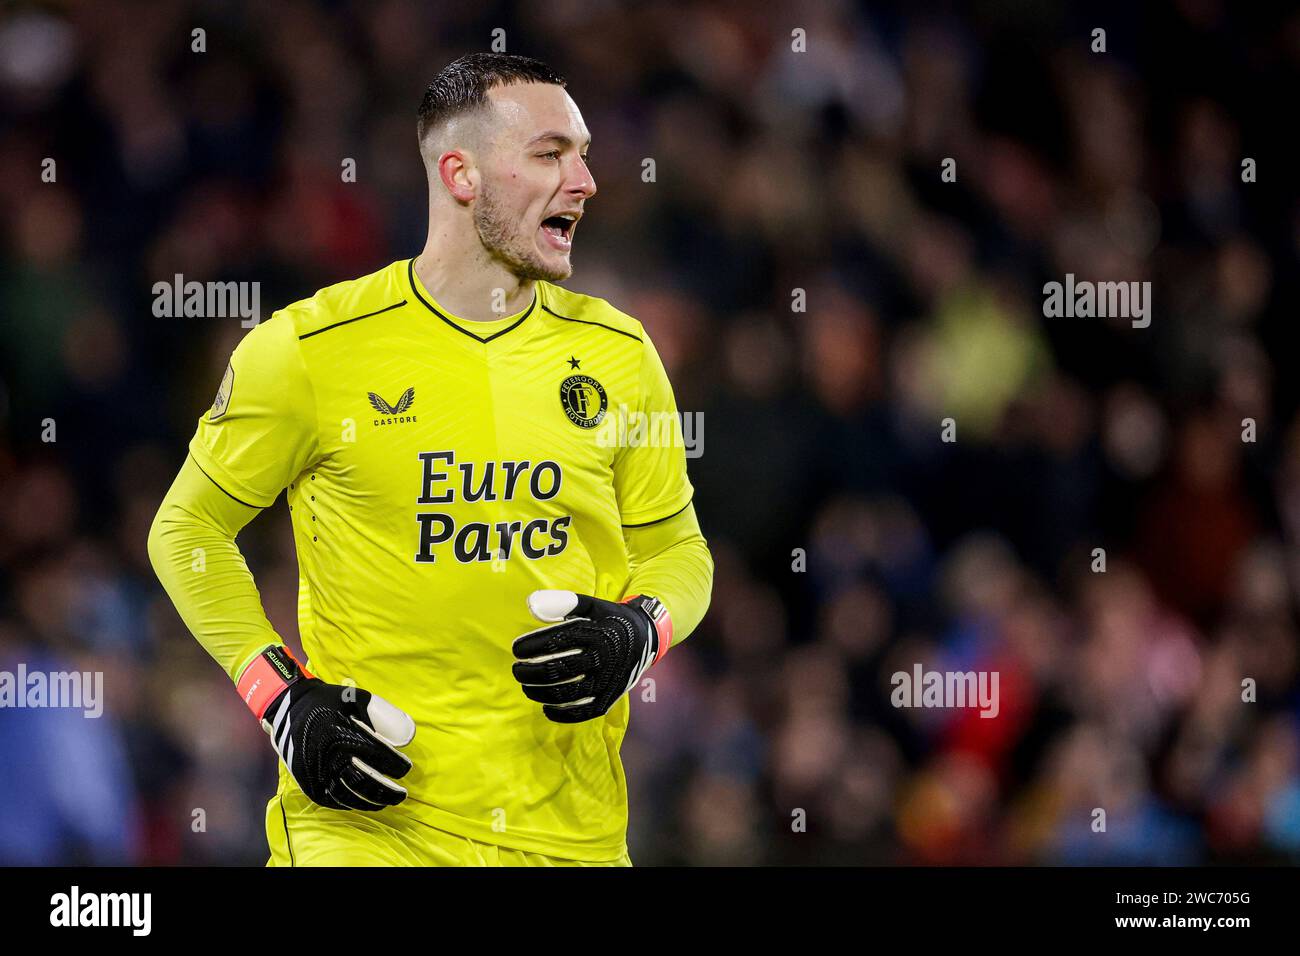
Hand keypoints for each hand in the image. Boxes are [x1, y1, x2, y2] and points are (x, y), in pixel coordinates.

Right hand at [239, 645, 415, 810]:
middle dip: (387, 791)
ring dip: (371, 802)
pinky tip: (363, 803)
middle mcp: (328, 755)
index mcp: (343, 733)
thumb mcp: (358, 699)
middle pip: (364, 781)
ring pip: (348, 795)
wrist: (288, 707)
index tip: (406, 769)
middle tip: (402, 794)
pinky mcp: (307, 781)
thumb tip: (408, 737)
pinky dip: (349, 804)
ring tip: (386, 802)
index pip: (377, 756)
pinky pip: (331, 799)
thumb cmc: (329, 702)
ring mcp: (316, 771)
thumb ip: (385, 715)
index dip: (395, 765)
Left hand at [511, 590, 671, 722]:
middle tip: (517, 669)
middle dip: (529, 673)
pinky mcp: (610, 699)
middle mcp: (603, 659)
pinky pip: (583, 712)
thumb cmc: (609, 620)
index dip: (531, 647)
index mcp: (596, 633)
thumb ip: (562, 602)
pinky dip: (561, 714)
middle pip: (556, 671)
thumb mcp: (591, 605)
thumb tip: (531, 605)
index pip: (556, 642)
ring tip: (526, 686)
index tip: (516, 649)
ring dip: (539, 693)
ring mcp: (606, 682)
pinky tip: (546, 707)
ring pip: (566, 694)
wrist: (646, 638)